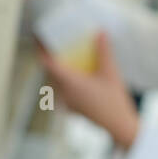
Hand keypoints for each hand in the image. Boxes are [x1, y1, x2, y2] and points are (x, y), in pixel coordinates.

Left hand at [36, 32, 139, 149]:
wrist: (118, 126)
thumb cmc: (114, 101)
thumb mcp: (111, 72)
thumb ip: (104, 51)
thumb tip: (100, 32)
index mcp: (70, 82)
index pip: (47, 63)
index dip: (40, 50)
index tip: (38, 38)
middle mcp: (64, 92)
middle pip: (49, 72)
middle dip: (50, 57)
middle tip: (54, 44)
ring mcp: (68, 101)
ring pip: (55, 82)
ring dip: (57, 69)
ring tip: (65, 58)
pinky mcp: (73, 107)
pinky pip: (63, 90)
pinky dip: (65, 80)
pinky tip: (77, 75)